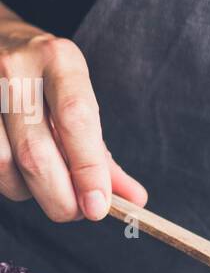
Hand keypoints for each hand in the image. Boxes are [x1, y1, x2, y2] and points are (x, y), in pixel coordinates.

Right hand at [0, 20, 146, 221]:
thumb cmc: (44, 77)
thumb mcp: (78, 98)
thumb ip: (102, 152)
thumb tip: (133, 200)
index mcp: (59, 60)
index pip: (76, 119)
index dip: (88, 169)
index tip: (98, 206)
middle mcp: (16, 68)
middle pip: (37, 152)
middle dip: (61, 197)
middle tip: (76, 212)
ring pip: (4, 165)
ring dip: (29, 192)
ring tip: (46, 187)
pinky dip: (9, 183)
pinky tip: (21, 176)